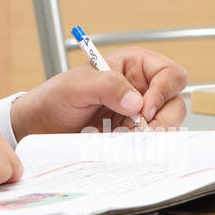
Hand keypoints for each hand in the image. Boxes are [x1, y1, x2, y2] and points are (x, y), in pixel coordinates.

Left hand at [10, 47, 188, 139]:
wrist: (39, 128)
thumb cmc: (54, 98)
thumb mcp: (75, 86)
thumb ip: (106, 85)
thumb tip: (136, 101)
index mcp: (133, 66)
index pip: (170, 74)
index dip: (164, 91)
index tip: (144, 109)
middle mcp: (141, 89)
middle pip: (174, 103)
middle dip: (161, 120)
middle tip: (139, 133)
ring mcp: (138, 114)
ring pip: (166, 126)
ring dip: (149, 137)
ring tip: (121, 140)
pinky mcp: (131, 136)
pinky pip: (149, 144)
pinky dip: (139, 149)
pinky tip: (118, 147)